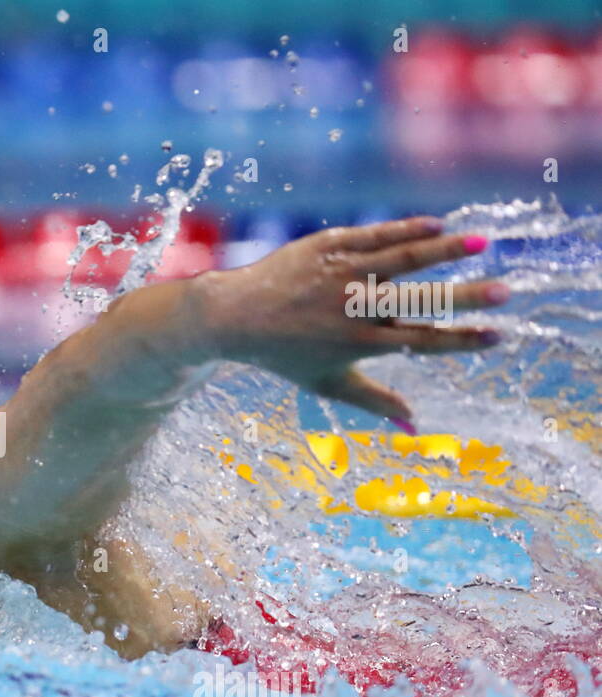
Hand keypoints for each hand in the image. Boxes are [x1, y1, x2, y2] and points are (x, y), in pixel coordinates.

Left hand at [195, 216, 507, 430]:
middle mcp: (353, 308)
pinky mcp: (328, 246)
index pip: (421, 341)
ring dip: (444, 249)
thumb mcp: (327, 384)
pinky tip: (437, 225)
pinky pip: (375, 234)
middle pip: (419, 300)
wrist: (234, 315)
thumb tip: (414, 426)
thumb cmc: (284, 354)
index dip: (462, 339)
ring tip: (481, 242)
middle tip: (506, 291)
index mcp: (358, 343)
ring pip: (402, 258)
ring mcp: (342, 273)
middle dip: (465, 296)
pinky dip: (406, 229)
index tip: (499, 334)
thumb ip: (374, 401)